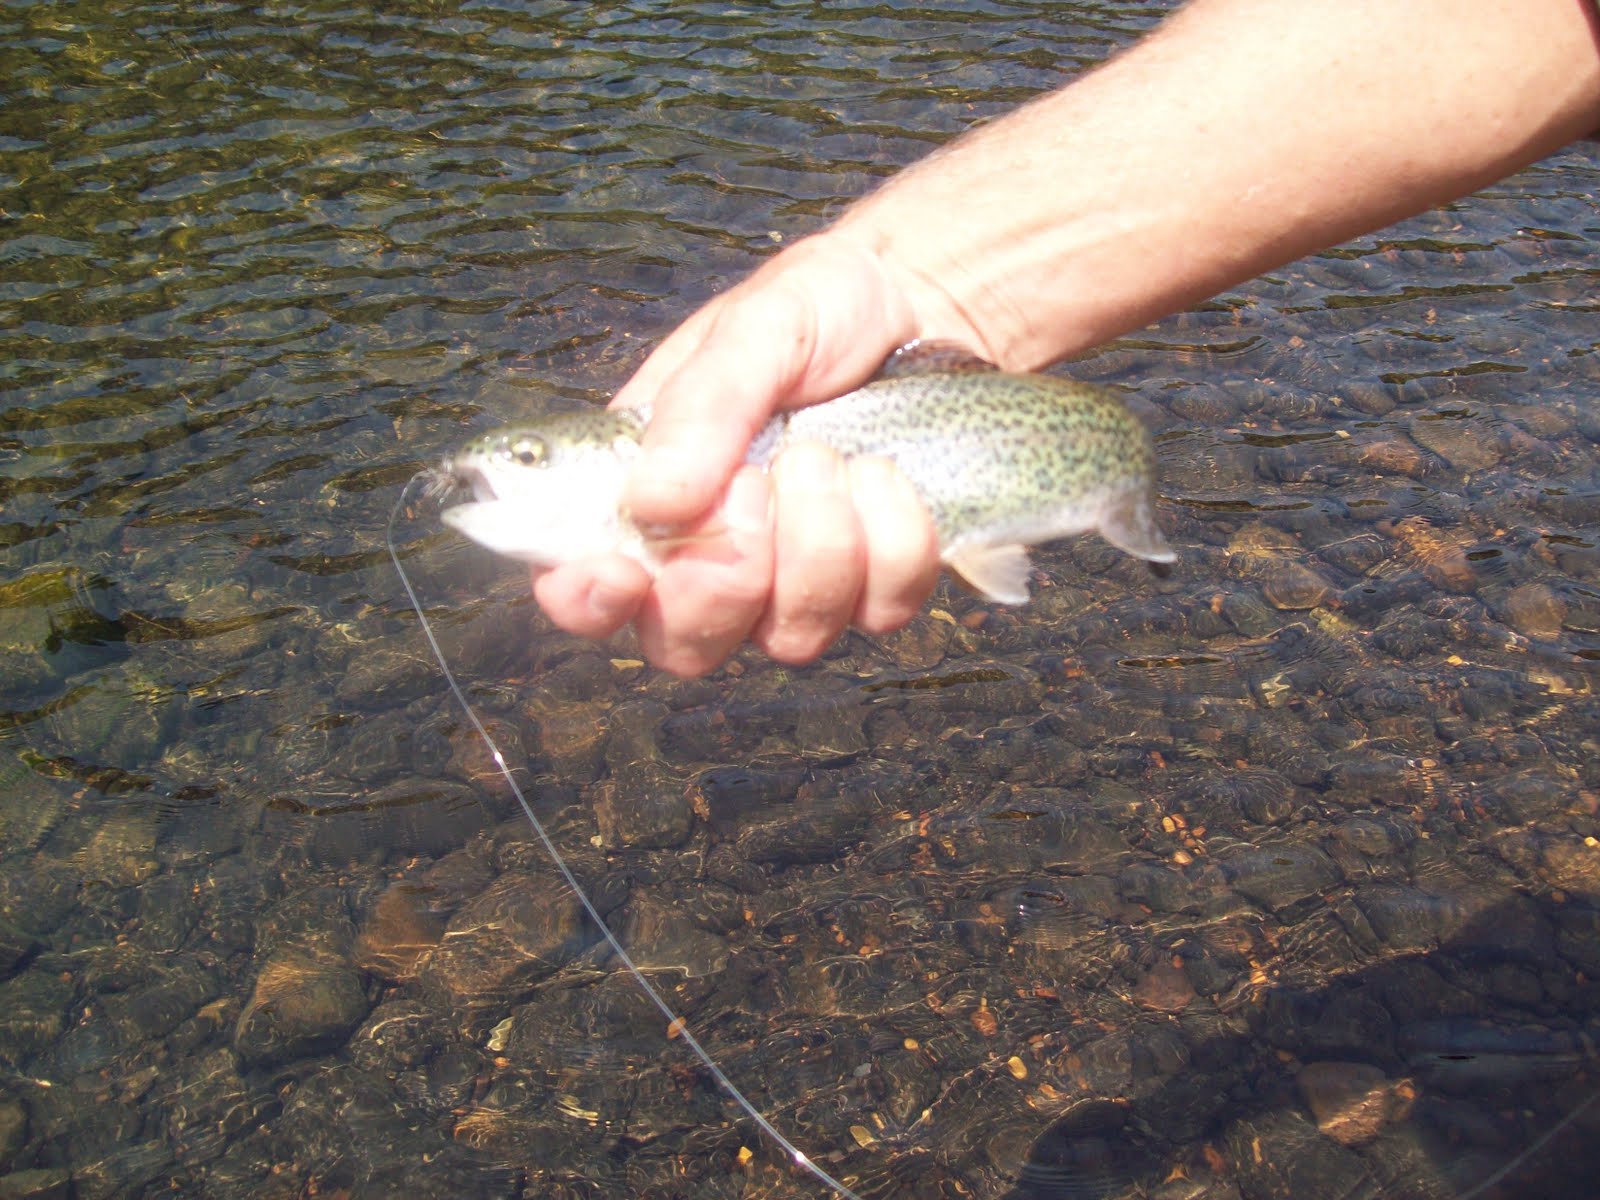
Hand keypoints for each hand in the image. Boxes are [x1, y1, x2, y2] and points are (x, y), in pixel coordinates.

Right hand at [531, 234, 959, 675]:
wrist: (923, 305)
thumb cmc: (818, 312)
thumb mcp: (751, 330)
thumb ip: (698, 409)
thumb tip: (651, 503)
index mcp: (646, 497)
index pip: (585, 591)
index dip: (587, 603)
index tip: (620, 571)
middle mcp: (711, 559)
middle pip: (685, 646)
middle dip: (724, 574)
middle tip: (756, 484)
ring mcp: (797, 587)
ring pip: (790, 638)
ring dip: (817, 543)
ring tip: (825, 454)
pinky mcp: (876, 588)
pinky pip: (880, 609)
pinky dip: (890, 538)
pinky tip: (884, 474)